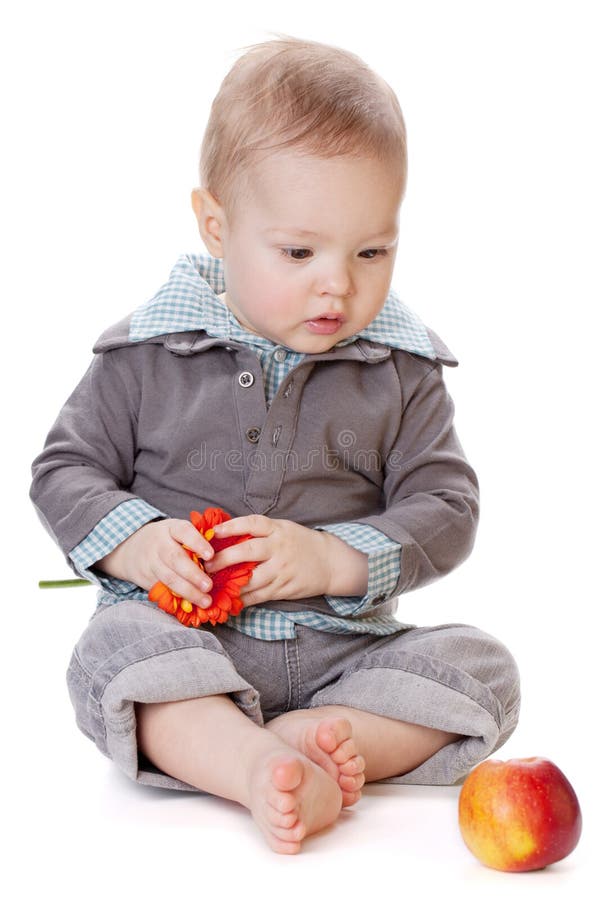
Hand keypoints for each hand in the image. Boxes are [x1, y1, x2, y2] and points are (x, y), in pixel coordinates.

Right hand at [94, 519, 214, 606]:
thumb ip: (197, 540)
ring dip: (188, 591)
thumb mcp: (177, 531)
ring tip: (205, 601)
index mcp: (171, 528)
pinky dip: (178, 599)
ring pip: (168, 578)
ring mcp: (151, 562)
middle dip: (193, 574)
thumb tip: (224, 556)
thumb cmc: (168, 539)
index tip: (211, 555)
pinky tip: (192, 606)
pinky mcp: (146, 579)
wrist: (132, 547)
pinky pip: (163, 590)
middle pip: (175, 558)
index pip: (184, 531)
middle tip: (209, 586)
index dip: (197, 543)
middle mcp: (159, 544)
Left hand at [203, 515, 366, 606]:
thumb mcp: (283, 529)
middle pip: (249, 551)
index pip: (252, 524)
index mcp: (277, 530)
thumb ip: (259, 531)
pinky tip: (228, 600)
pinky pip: (260, 596)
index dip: (232, 526)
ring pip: (252, 579)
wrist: (330, 562)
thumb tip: (225, 534)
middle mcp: (279, 548)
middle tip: (206, 565)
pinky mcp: (284, 588)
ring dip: (230, 584)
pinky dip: (243, 599)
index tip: (213, 532)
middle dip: (225, 558)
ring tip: (210, 586)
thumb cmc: (300, 543)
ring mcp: (282, 570)